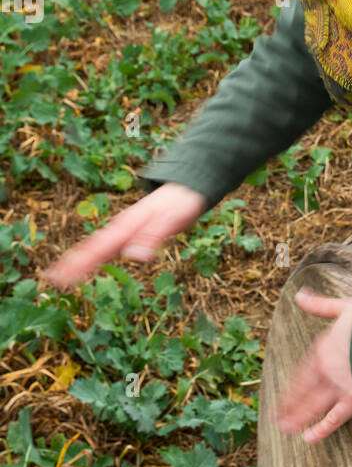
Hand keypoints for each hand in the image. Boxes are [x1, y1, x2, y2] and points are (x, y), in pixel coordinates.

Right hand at [41, 182, 207, 287]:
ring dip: (79, 260)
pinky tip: (90, 264)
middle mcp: (121, 228)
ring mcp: (125, 229)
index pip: (97, 249)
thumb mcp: (171, 219)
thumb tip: (134, 257)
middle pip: (91, 247)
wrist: (186, 187)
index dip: (78, 264)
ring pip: (97, 246)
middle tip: (51, 279)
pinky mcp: (131, 232)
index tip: (59, 277)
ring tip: (61, 276)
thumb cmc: (180, 203)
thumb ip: (152, 236)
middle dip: (71, 263)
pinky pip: (109, 246)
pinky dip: (95, 256)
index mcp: (126, 226)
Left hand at [272, 289, 351, 442]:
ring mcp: (340, 386)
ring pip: (314, 406)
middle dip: (290, 406)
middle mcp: (327, 370)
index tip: (280, 398)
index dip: (291, 387)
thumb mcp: (345, 306)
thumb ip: (321, 305)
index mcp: (323, 349)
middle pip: (304, 392)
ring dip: (299, 418)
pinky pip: (335, 417)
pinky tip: (309, 438)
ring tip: (286, 429)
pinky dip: (322, 428)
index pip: (302, 372)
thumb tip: (300, 295)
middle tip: (276, 420)